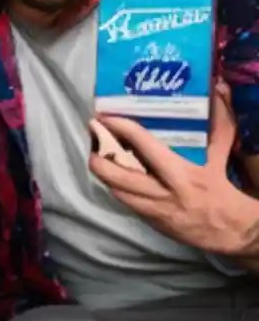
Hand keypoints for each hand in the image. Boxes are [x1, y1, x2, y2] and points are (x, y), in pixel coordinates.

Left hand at [90, 84, 258, 255]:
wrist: (229, 230)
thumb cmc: (223, 187)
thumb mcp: (221, 155)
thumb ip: (219, 124)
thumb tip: (219, 90)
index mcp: (182, 173)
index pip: (146, 146)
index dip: (122, 129)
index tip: (106, 117)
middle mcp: (164, 192)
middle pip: (119, 176)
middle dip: (99, 157)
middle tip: (92, 138)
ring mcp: (154, 209)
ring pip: (116, 190)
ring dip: (103, 172)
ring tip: (97, 154)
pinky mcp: (149, 220)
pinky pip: (125, 202)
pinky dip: (116, 186)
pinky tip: (112, 173)